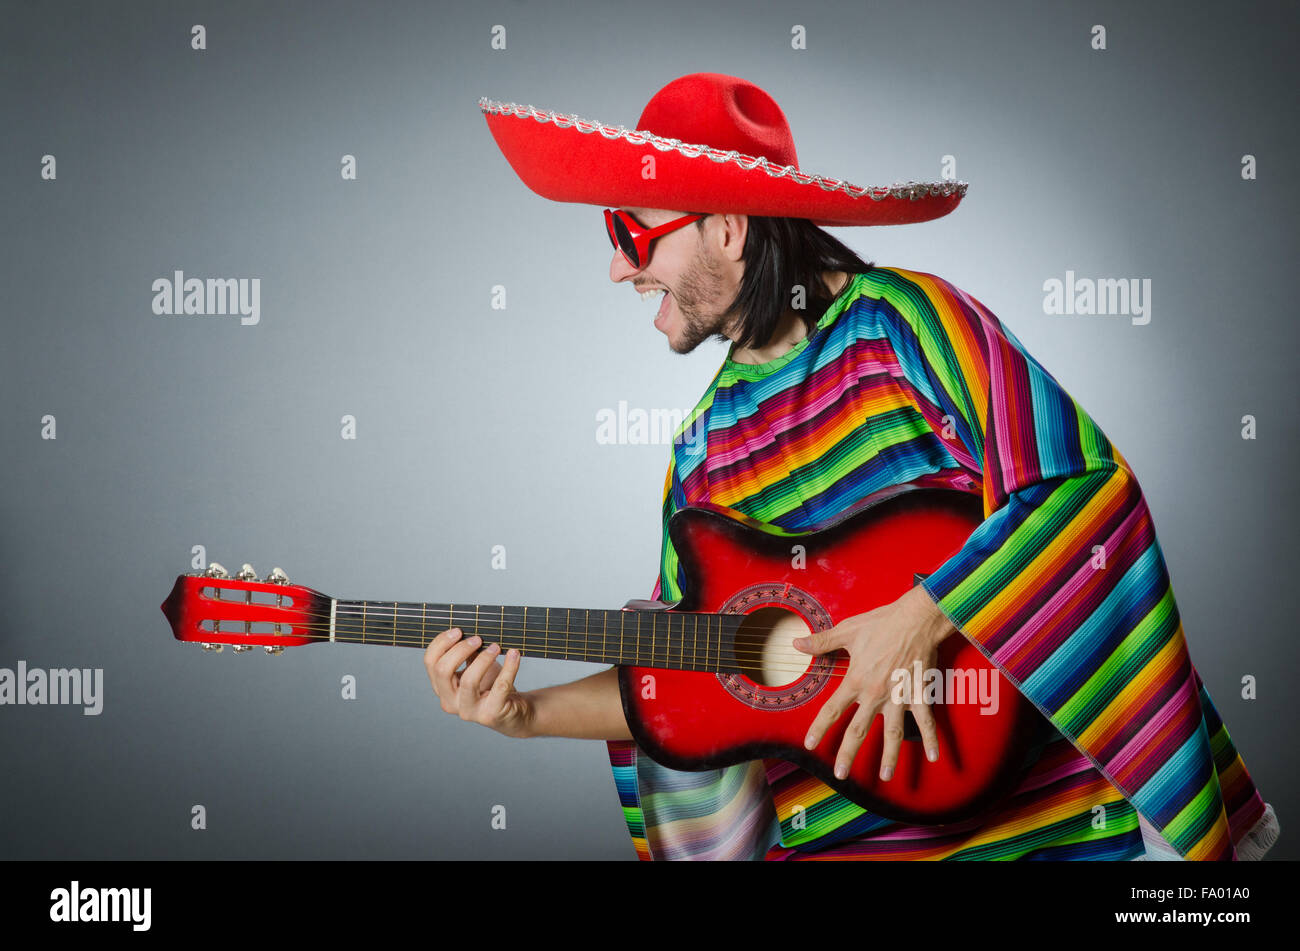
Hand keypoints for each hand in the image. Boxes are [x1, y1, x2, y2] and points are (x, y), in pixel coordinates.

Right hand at [424, 628, 534, 737]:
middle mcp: (450, 702)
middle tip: (478, 638)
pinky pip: (500, 687)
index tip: (458, 630)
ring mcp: (469, 711)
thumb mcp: (475, 666)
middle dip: (460, 649)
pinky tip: (514, 654)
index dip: (441, 643)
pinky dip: (509, 667)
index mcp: (441, 688)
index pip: (430, 663)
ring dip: (484, 658)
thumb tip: (469, 630)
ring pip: (469, 681)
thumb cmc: (491, 686)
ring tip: (496, 647)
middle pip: (443, 671)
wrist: (514, 712)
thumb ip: (467, 653)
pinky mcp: (490, 714)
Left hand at [793, 585, 955, 781]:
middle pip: (858, 730)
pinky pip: (926, 721)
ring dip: (889, 757)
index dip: (819, 728)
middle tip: (840, 775)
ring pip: (893, 734)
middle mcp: (875, 694)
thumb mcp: (846, 631)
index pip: (832, 710)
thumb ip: (821, 642)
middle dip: (848, 754)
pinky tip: (934, 757)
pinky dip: (932, 739)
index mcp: (856, 680)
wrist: (914, 619)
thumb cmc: (880, 623)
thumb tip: (796, 644)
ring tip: (886, 777)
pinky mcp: (919, 694)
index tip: (810, 744)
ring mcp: (899, 697)